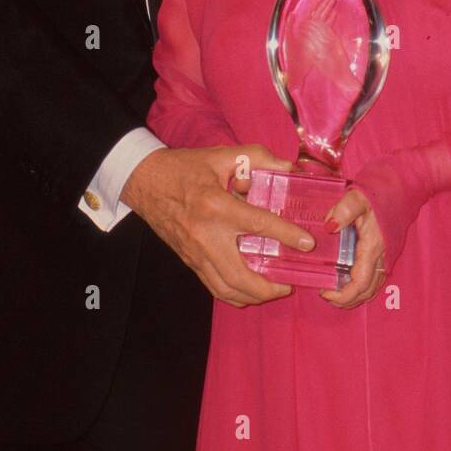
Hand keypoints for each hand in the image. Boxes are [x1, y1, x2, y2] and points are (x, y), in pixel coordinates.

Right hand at [120, 144, 314, 306]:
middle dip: (269, 287)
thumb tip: (288, 168)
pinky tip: (248, 291)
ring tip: (273, 289)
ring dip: (253, 296)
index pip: (259, 225)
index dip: (286, 235)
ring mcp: (196, 253)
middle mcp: (206, 235)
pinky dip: (234, 295)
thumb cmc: (184, 167)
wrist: (144, 181)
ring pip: (227, 289)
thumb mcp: (221, 155)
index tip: (307, 243)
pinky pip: (214, 287)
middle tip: (290, 282)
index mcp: (217, 206)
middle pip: (241, 276)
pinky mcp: (189, 261)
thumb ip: (257, 157)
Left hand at [323, 168, 434, 307]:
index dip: (343, 295)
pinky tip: (349, 277)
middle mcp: (382, 256)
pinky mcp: (387, 250)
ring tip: (334, 290)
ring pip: (372, 286)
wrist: (407, 183)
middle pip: (366, 291)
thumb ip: (344, 210)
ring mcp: (386, 254)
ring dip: (355, 294)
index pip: (359, 284)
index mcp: (373, 247)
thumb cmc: (382, 189)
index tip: (324, 293)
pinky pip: (375, 276)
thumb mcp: (359, 196)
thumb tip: (329, 226)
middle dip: (347, 300)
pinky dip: (362, 284)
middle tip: (326, 294)